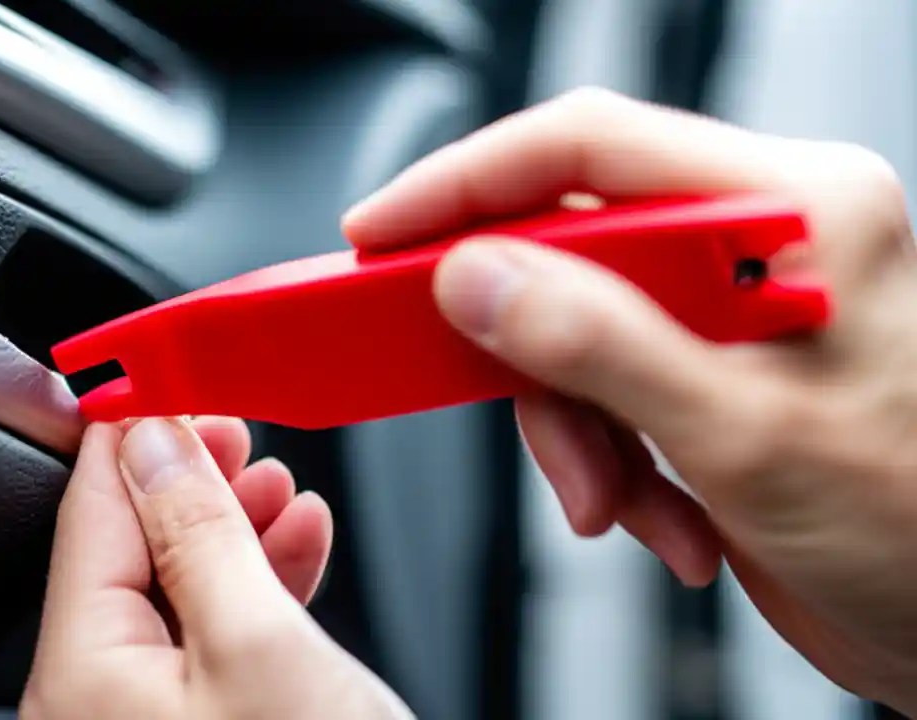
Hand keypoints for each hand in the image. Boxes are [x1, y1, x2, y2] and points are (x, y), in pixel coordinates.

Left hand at [20, 416, 412, 719]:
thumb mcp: (260, 642)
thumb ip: (200, 534)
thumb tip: (157, 445)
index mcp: (82, 678)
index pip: (86, 516)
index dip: (129, 433)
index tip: (164, 373)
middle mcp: (94, 703)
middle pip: (128, 552)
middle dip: (191, 482)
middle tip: (234, 427)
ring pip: (175, 592)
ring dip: (232, 528)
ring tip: (280, 485)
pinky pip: (209, 640)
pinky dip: (253, 587)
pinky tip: (297, 544)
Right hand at [343, 87, 916, 712]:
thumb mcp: (744, 435)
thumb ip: (600, 346)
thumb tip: (480, 280)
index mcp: (789, 206)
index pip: (589, 147)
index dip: (468, 184)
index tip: (382, 233)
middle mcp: (756, 243)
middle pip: (567, 247)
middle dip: (529, 353)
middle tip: (490, 397)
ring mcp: (726, 314)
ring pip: (570, 335)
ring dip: (573, 433)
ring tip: (622, 501)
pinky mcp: (704, 379)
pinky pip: (599, 394)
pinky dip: (608, 466)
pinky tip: (666, 517)